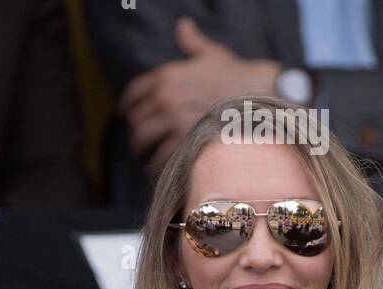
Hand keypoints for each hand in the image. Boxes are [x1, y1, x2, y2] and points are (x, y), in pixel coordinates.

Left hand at [118, 17, 279, 173]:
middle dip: (136, 132)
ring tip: (146, 158)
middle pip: (135, 120)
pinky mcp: (183, 141)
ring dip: (142, 152)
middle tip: (139, 142)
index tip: (125, 115)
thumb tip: (182, 26)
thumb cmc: (236, 76)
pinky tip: (157, 168)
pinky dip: (155, 166)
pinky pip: (158, 158)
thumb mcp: (210, 54)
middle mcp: (166, 97)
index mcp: (167, 75)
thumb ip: (191, 43)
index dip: (126, 107)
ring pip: (142, 140)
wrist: (257, 95)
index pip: (133, 93)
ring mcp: (173, 119)